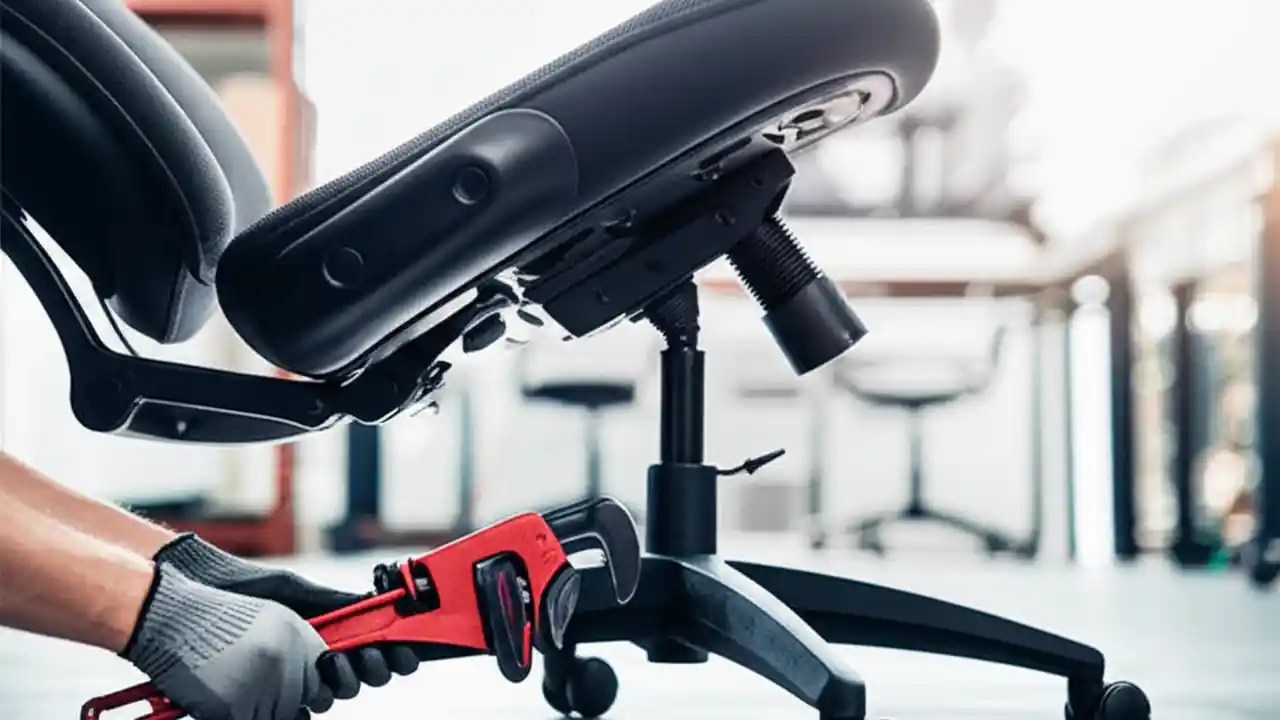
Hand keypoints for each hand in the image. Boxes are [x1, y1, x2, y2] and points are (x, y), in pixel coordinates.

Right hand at [125, 565, 331, 719]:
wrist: (174, 620)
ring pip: (277, 718)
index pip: (324, 684)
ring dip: (257, 712)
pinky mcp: (236, 707)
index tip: (294, 690)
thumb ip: (299, 651)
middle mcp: (287, 662)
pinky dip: (236, 717)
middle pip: (302, 706)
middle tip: (254, 690)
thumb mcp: (270, 621)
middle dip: (282, 704)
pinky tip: (222, 701)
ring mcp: (263, 686)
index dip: (309, 692)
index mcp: (301, 639)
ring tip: (234, 690)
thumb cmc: (217, 622)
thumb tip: (319, 686)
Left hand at [155, 534, 421, 697]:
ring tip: (332, 667)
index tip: (403, 653)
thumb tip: (375, 602)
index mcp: (327, 630)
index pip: (371, 650)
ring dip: (343, 685)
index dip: (392, 655)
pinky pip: (296, 710)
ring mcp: (288, 677)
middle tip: (368, 658)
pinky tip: (308, 693)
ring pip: (333, 697)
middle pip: (360, 679)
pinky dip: (308, 704)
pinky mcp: (262, 693)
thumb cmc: (245, 587)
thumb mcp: (295, 590)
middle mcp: (312, 657)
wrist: (192, 598)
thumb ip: (334, 601)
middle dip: (373, 670)